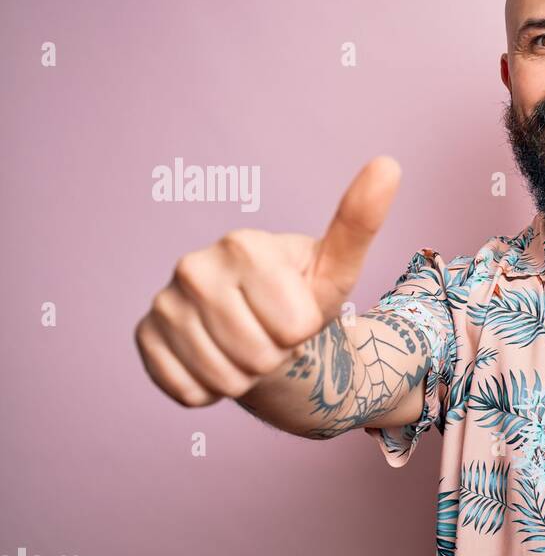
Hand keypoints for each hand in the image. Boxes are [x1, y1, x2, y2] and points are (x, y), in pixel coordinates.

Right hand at [135, 156, 401, 406]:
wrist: (257, 325)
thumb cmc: (301, 295)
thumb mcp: (337, 268)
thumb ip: (359, 222)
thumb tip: (389, 164)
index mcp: (243, 244)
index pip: (293, 327)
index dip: (302, 330)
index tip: (294, 312)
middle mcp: (194, 267)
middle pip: (258, 356)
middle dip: (273, 355)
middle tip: (269, 333)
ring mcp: (163, 302)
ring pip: (224, 378)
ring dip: (244, 375)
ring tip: (245, 345)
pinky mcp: (144, 337)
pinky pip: (189, 390)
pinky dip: (210, 390)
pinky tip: (215, 358)